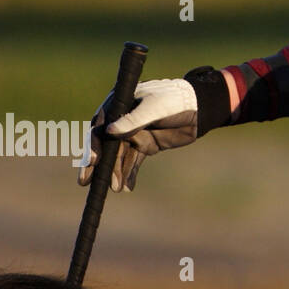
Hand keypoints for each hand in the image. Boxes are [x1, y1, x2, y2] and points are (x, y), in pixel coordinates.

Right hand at [77, 78, 199, 191]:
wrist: (200, 109)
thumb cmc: (176, 101)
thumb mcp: (155, 108)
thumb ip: (133, 120)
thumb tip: (108, 131)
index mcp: (120, 104)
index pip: (101, 125)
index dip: (95, 144)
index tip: (93, 161)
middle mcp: (122, 120)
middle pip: (105, 144)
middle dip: (98, 164)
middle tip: (87, 182)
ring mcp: (133, 134)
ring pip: (119, 156)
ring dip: (116, 171)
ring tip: (115, 187)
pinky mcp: (145, 145)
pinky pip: (133, 161)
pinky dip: (129, 174)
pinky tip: (127, 187)